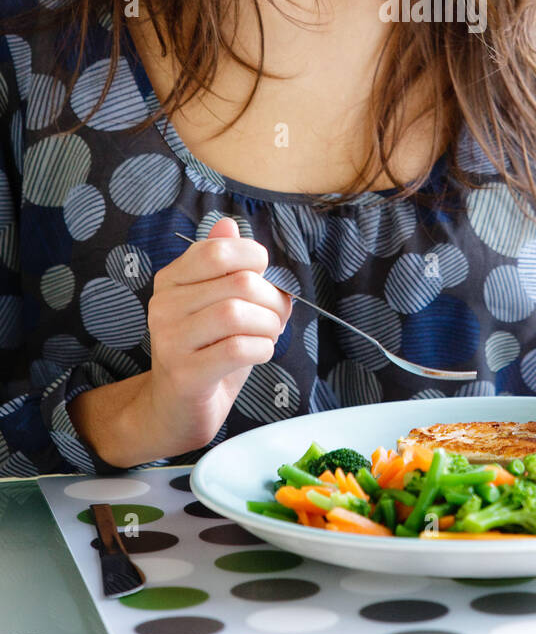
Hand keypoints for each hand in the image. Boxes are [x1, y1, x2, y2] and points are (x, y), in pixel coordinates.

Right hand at [142, 217, 292, 454]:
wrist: (176, 409)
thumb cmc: (207, 350)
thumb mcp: (216, 302)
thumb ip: (222, 264)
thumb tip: (228, 224)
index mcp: (170, 280)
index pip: (218, 250)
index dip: (255, 260)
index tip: (265, 278)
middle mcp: (162, 306)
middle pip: (238, 283)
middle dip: (272, 299)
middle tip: (276, 316)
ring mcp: (169, 341)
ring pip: (238, 314)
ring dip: (269, 325)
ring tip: (269, 335)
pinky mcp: (184, 374)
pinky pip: (238, 349)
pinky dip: (262, 348)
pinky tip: (260, 353)